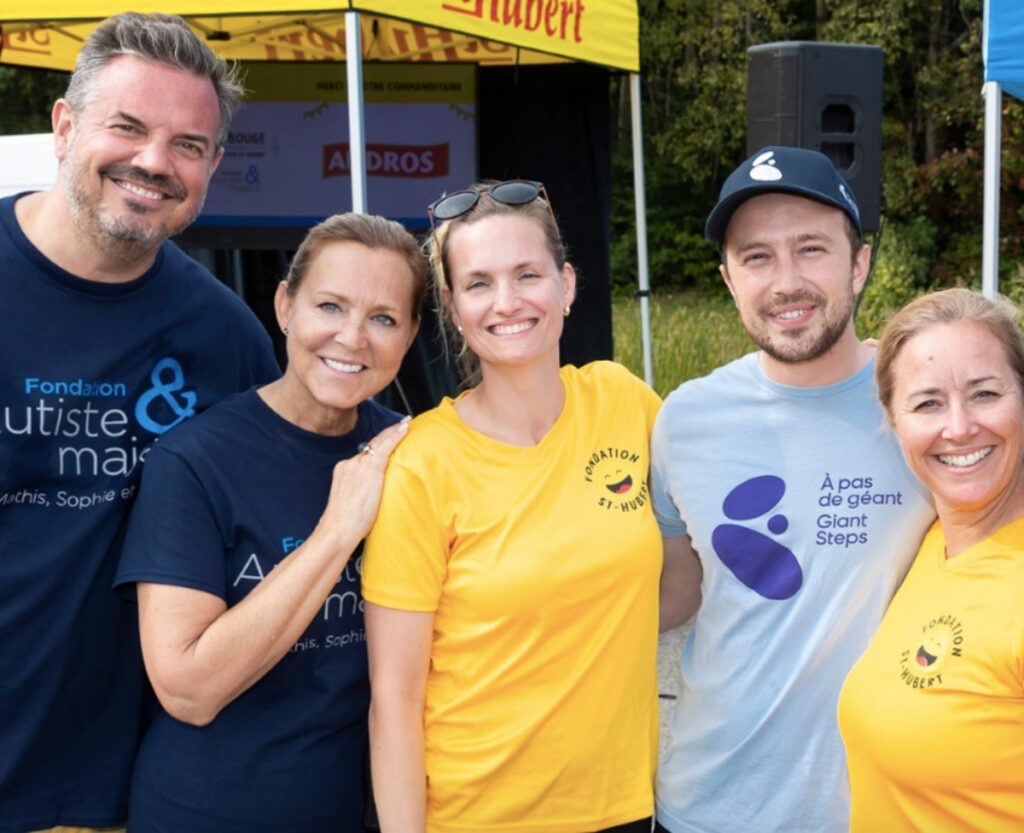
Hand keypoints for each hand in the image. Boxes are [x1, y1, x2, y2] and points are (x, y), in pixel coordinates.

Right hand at [315, 417, 410, 547]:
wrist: (338, 529)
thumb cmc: (346, 525)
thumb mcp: (353, 503)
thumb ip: (362, 493)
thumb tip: (373, 497)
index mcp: (344, 470)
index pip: (365, 454)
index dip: (378, 444)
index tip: (388, 436)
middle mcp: (350, 464)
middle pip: (372, 446)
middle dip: (386, 433)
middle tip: (402, 422)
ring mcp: (358, 465)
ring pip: (378, 444)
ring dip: (393, 432)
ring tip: (406, 422)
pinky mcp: (369, 469)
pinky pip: (385, 447)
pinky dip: (395, 436)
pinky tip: (405, 428)